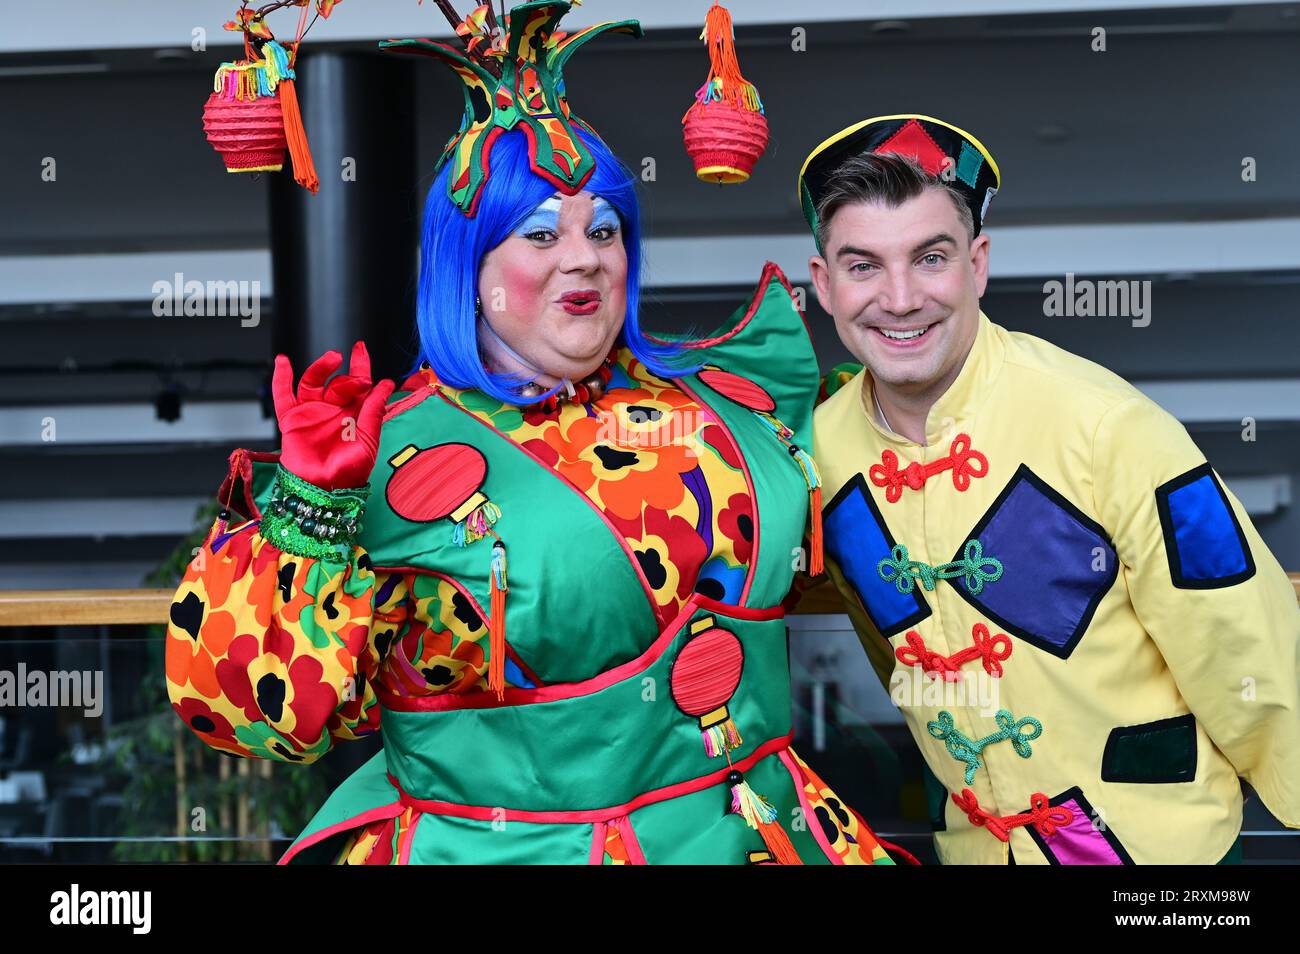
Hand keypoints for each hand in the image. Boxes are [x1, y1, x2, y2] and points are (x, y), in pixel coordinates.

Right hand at [271, 340, 394, 489]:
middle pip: (338, 382)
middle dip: (349, 378)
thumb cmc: (350, 470)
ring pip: (313, 382)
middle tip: (358, 380)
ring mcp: (311, 413)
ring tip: (332, 358)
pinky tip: (283, 361)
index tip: (361, 349)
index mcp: (353, 414)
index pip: (358, 384)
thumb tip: (387, 383)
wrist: (325, 488)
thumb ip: (375, 409)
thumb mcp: (369, 438)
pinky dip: (281, 378)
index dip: (360, 365)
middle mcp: (332, 411)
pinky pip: (283, 395)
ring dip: (320, 367)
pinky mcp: (292, 420)